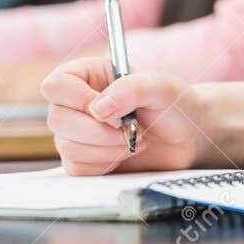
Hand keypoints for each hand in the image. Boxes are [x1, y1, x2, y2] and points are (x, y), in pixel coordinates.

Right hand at [43, 60, 205, 176]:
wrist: (188, 137)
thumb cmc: (175, 104)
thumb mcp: (160, 86)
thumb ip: (129, 89)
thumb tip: (97, 108)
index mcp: (88, 75)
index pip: (56, 84)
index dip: (76, 99)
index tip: (107, 110)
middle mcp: (77, 103)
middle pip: (57, 119)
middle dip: (97, 131)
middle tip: (129, 128)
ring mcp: (78, 132)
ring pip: (67, 147)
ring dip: (106, 148)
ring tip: (134, 139)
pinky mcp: (85, 159)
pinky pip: (78, 168)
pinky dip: (105, 163)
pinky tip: (125, 153)